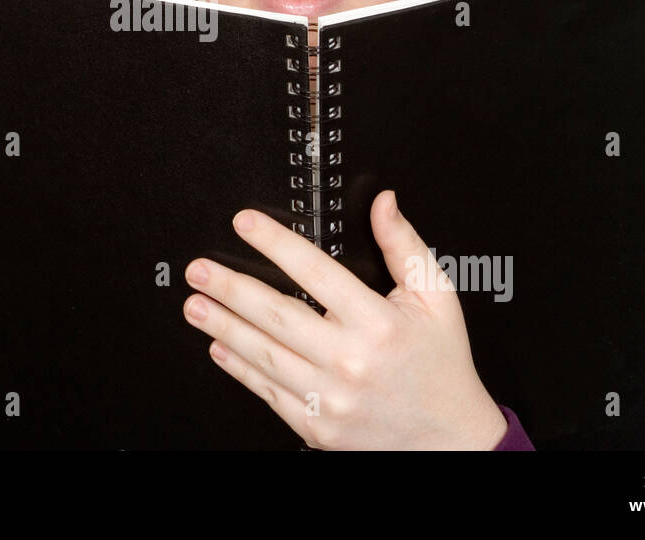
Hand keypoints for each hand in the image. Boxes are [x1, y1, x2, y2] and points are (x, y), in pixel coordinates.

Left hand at [182, 190, 507, 449]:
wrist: (450, 440)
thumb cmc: (441, 365)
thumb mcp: (436, 298)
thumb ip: (404, 246)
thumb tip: (382, 204)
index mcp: (379, 322)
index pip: (315, 271)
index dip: (275, 243)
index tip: (246, 223)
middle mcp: (350, 360)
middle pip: (276, 314)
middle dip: (230, 288)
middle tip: (199, 270)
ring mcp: (330, 396)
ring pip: (263, 354)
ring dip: (222, 325)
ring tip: (195, 303)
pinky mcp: (316, 425)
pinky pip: (267, 391)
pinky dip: (239, 367)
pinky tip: (219, 346)